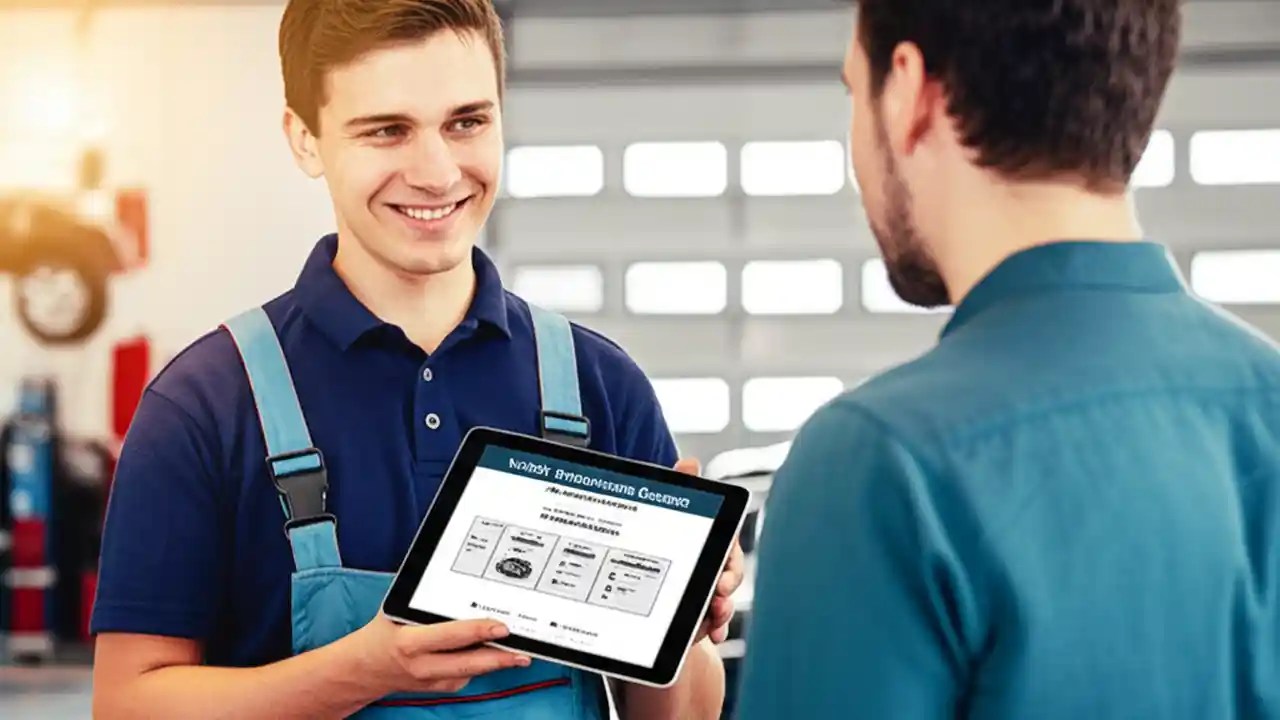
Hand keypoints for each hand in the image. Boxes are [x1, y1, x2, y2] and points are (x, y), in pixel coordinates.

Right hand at [351, 613, 530, 696]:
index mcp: (410, 642)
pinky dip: (480, 666)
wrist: (363, 669)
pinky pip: (463, 677)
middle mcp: (421, 664)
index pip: (450, 637)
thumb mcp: (395, 610)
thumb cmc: (382, 632)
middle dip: (498, 657)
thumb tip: (453, 579)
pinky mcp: (436, 687)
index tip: (500, 626)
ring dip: (495, 664)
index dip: (478, 631)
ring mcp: (429, 680)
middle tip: (522, 649)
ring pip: (469, 673)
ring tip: (520, 656)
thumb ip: (421, 600)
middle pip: (467, 663)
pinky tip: (494, 657)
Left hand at [673, 458, 745, 645]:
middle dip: (727, 588)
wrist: (645, 575)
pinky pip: (711, 624)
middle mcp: (713, 568)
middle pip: (728, 579)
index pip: (727, 550)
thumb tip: (690, 462)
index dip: (729, 564)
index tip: (722, 578)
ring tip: (715, 617)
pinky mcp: (698, 615)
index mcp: (710, 541)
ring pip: (723, 603)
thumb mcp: (667, 511)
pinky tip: (711, 634)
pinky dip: (714, 629)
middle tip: (718, 594)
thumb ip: (682, 487)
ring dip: (723, 612)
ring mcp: (707, 593)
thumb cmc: (663, 537)